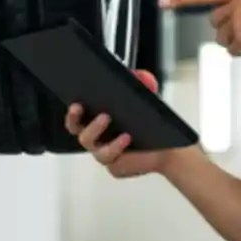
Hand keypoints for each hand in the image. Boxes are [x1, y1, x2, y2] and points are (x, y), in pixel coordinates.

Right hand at [65, 70, 190, 177]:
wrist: (167, 147)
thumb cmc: (150, 123)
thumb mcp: (147, 98)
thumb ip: (143, 83)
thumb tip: (138, 74)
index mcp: (97, 122)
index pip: (77, 118)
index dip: (73, 112)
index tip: (76, 103)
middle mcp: (97, 140)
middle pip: (80, 133)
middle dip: (78, 120)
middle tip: (89, 110)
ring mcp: (105, 155)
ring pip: (96, 148)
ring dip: (101, 134)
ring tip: (114, 123)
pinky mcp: (116, 167)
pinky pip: (112, 159)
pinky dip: (117, 147)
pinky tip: (126, 138)